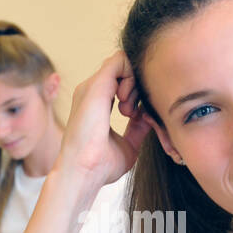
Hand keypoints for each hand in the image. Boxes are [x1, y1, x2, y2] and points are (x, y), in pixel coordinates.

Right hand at [59, 50, 153, 186]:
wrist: (84, 172)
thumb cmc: (100, 166)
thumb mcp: (128, 144)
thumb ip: (137, 128)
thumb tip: (148, 117)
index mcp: (95, 104)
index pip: (119, 83)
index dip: (135, 93)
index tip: (138, 116)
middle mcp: (90, 92)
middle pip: (121, 71)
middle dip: (136, 86)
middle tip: (133, 113)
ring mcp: (91, 86)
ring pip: (121, 63)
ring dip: (134, 82)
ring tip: (129, 110)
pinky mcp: (96, 84)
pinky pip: (120, 60)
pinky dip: (132, 76)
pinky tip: (128, 101)